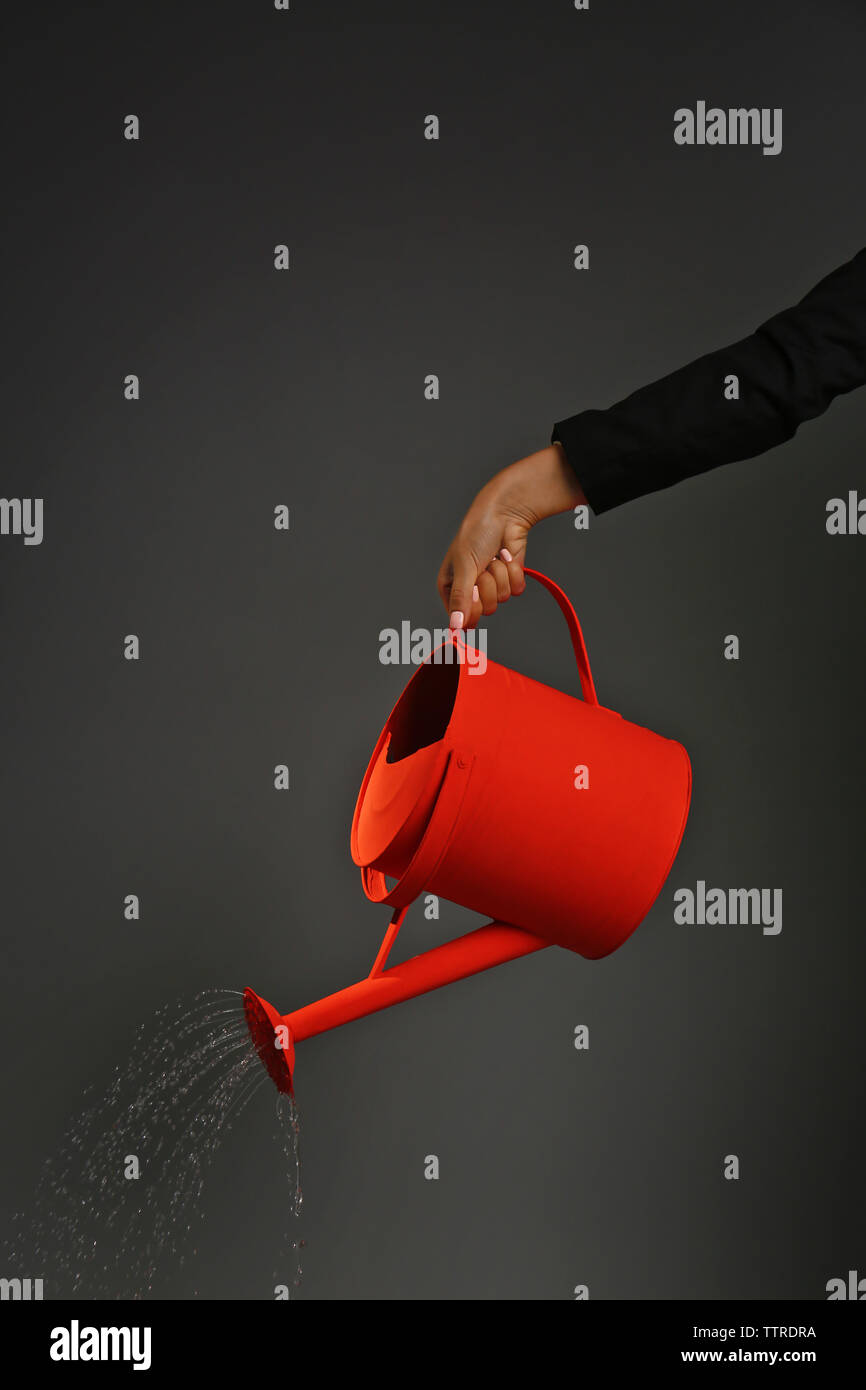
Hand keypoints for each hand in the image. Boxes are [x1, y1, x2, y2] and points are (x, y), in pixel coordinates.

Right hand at [437, 443, 585, 628]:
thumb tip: (455, 627)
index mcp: (451, 587)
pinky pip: (516, 590)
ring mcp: (491, 585)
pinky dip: (514, 572)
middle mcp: (470, 589)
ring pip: (501, 599)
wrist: (505, 514)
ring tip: (493, 557)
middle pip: (483, 610)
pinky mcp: (510, 580)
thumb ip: (461, 599)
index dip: (470, 605)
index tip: (472, 586)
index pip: (460, 617)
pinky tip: (506, 556)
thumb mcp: (464, 567)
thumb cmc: (476, 534)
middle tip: (483, 568)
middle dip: (486, 586)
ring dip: (500, 575)